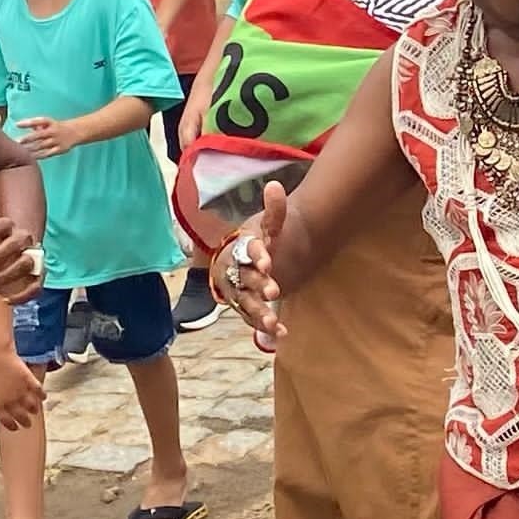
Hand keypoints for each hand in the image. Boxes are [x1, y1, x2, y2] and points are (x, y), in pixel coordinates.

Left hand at [0, 215, 43, 302]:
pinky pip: (36, 285)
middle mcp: (22, 241)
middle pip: (15, 243)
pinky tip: (5, 300)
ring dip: (7, 274)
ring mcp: (32, 260)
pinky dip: (22, 295)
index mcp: (6, 229)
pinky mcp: (37, 279)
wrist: (8, 271)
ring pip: (26, 263)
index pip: (0, 225)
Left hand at [0, 349, 45, 432]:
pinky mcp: (29, 381)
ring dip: (34, 409)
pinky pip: (39, 392)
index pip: (7, 421)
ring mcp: (21, 391)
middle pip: (21, 417)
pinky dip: (42, 396)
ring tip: (35, 409)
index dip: (12, 425)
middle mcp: (10, 401)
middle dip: (26, 422)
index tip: (16, 428)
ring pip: (33, 406)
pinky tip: (43, 397)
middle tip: (28, 423)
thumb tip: (3, 405)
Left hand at [13, 115, 77, 159]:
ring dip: (30, 149)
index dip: (27, 123)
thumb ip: (38, 125)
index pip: (38, 121)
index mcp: (50, 122)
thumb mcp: (49, 123)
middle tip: (16, 142)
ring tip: (20, 151)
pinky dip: (38, 155)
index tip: (17, 124)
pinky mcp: (59, 149)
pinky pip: (47, 153)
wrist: (76, 131)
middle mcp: (53, 131)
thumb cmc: (58, 127)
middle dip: (27, 139)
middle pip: (38, 135)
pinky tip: (30, 157)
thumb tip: (26, 126)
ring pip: (41, 145)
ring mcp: (57, 141)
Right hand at [212, 182, 287, 350]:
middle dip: (258, 284)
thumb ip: (275, 210)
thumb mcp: (270, 225)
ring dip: (258, 311)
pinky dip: (265, 325)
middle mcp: (236, 270)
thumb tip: (275, 186)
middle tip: (273, 290)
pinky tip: (281, 332)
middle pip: (245, 278)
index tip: (268, 262)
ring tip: (272, 320)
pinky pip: (253, 318)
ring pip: (246, 302)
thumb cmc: (261, 241)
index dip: (256, 255)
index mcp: (240, 247)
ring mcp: (240, 290)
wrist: (251, 259)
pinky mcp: (247, 306)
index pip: (246, 249)